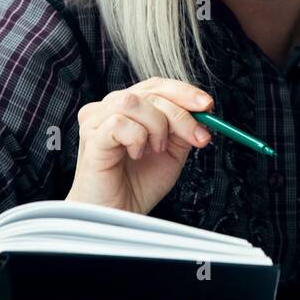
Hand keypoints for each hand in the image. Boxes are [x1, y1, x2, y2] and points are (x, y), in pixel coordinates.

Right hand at [67, 77, 214, 213]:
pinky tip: (136, 154)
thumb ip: (182, 129)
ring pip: (135, 102)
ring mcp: (96, 121)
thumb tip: (201, 113)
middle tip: (196, 136)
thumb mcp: (172, 153)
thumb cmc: (138, 184)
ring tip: (157, 149)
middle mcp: (109, 108)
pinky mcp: (91, 138)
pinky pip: (119, 122)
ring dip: (157, 126)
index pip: (157, 85)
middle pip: (150, 91)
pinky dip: (137, 138)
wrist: (119, 214)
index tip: (207, 106)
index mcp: (129, 109)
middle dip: (180, 113)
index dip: (184, 92)